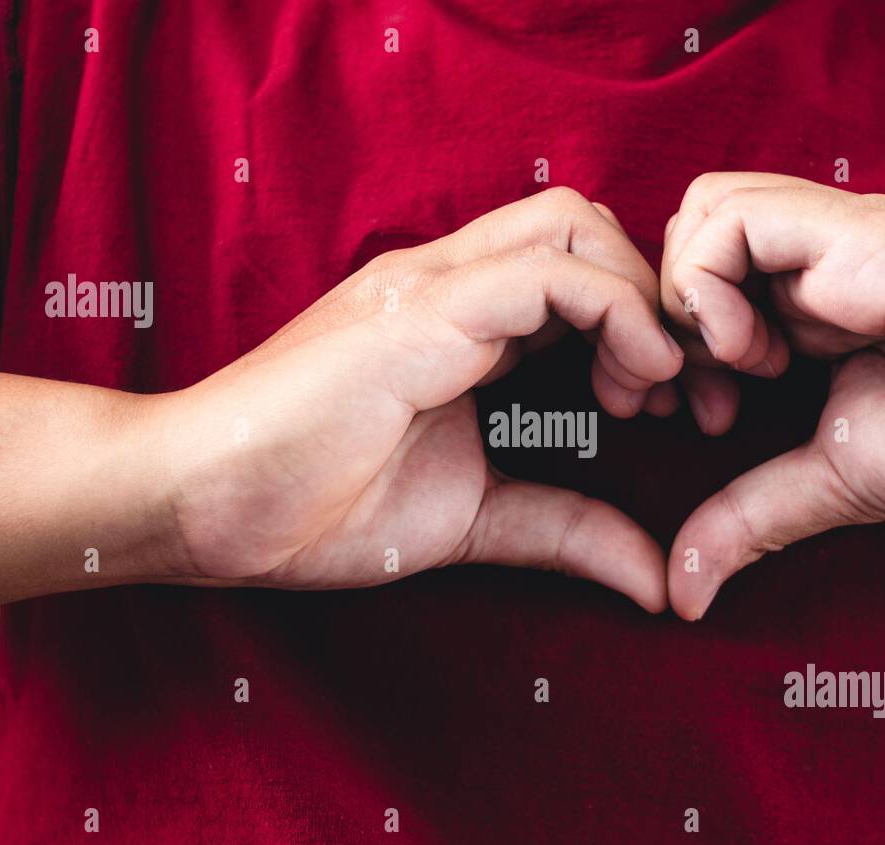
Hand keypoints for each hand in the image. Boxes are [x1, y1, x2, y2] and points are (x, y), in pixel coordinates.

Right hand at [155, 187, 683, 610]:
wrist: (198, 506)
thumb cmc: (314, 506)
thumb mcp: (474, 519)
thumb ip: (567, 530)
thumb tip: (658, 579)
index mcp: (461, 321)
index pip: (580, 270)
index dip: (647, 324)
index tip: (675, 407)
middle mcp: (450, 284)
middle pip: (587, 225)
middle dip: (660, 298)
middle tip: (687, 392)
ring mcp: (430, 288)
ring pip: (575, 228)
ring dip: (644, 299)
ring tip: (655, 388)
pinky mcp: (416, 313)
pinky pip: (544, 274)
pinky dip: (614, 313)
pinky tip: (633, 379)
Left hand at [659, 173, 884, 619]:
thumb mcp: (835, 481)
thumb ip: (749, 516)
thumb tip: (683, 593)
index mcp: (816, 296)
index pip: (699, 270)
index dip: (665, 341)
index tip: (688, 415)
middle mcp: (822, 254)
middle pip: (688, 227)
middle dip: (658, 314)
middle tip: (688, 393)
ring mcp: (842, 237)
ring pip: (703, 208)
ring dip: (685, 296)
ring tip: (740, 371)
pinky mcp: (866, 235)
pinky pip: (734, 219)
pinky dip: (709, 287)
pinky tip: (758, 355)